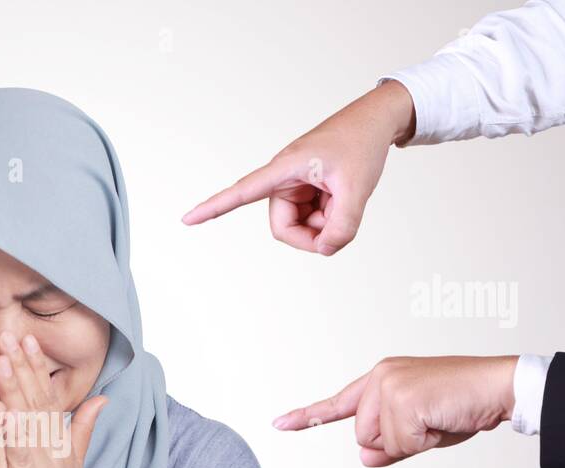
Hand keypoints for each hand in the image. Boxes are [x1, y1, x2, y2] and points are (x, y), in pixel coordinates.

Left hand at [0, 329, 107, 467]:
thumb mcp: (69, 464)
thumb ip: (80, 430)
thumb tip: (100, 399)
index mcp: (55, 441)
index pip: (44, 396)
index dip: (34, 366)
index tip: (23, 337)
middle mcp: (50, 448)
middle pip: (34, 399)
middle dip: (20, 365)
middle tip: (7, 332)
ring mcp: (41, 466)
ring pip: (25, 420)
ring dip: (12, 388)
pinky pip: (17, 455)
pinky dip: (9, 432)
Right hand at [181, 81, 414, 254]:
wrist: (378, 122)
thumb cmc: (363, 145)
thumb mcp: (359, 189)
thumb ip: (344, 227)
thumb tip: (326, 249)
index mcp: (284, 169)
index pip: (241, 193)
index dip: (213, 208)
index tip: (186, 219)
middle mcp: (283, 179)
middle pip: (283, 228)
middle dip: (312, 235)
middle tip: (340, 229)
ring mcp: (295, 186)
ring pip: (299, 226)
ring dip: (324, 225)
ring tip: (346, 201)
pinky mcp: (306, 190)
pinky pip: (311, 218)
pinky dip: (330, 218)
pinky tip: (344, 200)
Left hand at [272, 355, 517, 466]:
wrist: (500, 387)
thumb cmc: (466, 404)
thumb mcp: (423, 431)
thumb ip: (389, 445)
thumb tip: (363, 457)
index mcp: (383, 378)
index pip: (338, 403)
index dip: (308, 417)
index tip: (279, 424)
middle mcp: (380, 376)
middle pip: (363, 437)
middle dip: (397, 442)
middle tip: (431, 422)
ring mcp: (388, 385)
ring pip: (379, 443)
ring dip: (412, 442)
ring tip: (439, 419)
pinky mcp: (401, 398)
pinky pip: (400, 444)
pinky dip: (424, 442)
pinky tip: (442, 420)